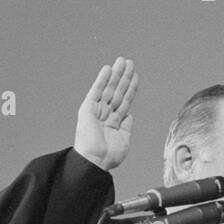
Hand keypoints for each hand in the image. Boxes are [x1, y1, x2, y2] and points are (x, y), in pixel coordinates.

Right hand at [74, 57, 138, 171]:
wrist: (95, 161)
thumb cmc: (108, 156)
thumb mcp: (124, 139)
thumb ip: (126, 125)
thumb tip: (129, 115)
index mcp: (114, 121)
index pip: (124, 100)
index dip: (130, 87)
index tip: (135, 75)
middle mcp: (105, 113)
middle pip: (117, 90)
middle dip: (124, 76)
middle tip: (129, 62)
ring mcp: (96, 110)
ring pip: (109, 88)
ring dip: (116, 74)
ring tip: (122, 61)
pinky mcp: (87, 109)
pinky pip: (96, 91)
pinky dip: (101, 80)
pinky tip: (108, 69)